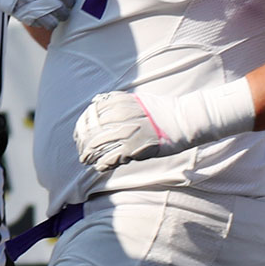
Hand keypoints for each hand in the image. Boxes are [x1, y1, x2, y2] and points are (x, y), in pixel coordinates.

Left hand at [74, 81, 255, 171]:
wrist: (185, 120)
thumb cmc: (162, 110)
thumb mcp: (138, 98)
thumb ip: (117, 100)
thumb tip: (96, 100)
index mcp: (120, 102)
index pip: (91, 114)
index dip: (82, 126)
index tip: (79, 134)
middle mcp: (120, 115)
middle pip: (91, 130)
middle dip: (83, 142)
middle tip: (81, 151)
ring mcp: (127, 132)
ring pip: (98, 145)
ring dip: (90, 155)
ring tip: (86, 160)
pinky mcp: (134, 148)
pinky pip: (112, 158)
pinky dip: (103, 163)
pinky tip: (100, 167)